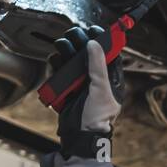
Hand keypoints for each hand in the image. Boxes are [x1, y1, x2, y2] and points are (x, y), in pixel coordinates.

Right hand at [49, 24, 124, 154]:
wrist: (80, 137)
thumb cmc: (98, 118)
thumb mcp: (101, 90)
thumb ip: (98, 67)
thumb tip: (95, 44)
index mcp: (110, 79)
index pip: (108, 54)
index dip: (102, 40)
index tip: (94, 29)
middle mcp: (95, 79)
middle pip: (87, 54)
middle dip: (80, 42)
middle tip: (73, 34)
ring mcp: (80, 83)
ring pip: (73, 61)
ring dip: (67, 50)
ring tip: (62, 44)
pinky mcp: (67, 89)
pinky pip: (61, 72)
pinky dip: (57, 63)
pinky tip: (55, 57)